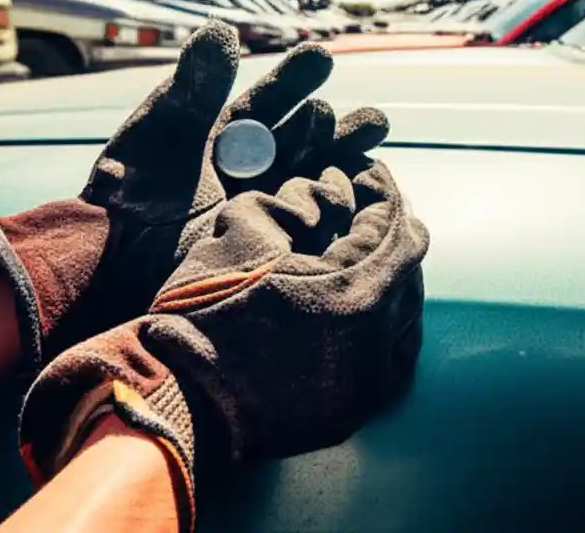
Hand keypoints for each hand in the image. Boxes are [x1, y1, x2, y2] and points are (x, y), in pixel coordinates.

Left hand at [0, 21, 386, 372]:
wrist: (118, 269)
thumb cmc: (130, 197)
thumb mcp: (160, 132)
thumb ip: (194, 86)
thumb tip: (223, 27)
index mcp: (217, 139)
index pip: (263, 103)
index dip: (292, 79)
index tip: (320, 56)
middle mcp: (245, 170)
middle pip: (298, 139)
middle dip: (327, 125)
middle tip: (353, 115)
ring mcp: (261, 208)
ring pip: (313, 175)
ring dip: (344, 155)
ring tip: (374, 137)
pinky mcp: (272, 245)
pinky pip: (314, 218)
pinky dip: (342, 199)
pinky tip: (368, 185)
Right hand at [17, 160, 427, 527]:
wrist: (175, 395)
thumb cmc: (200, 309)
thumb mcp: (243, 228)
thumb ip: (300, 197)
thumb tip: (335, 186)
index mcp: (352, 292)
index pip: (392, 226)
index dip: (381, 191)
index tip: (367, 175)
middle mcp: (375, 342)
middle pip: (409, 268)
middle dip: (389, 231)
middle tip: (364, 209)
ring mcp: (368, 383)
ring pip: (407, 313)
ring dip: (390, 277)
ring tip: (361, 253)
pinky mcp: (353, 409)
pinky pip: (392, 356)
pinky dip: (385, 323)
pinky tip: (361, 306)